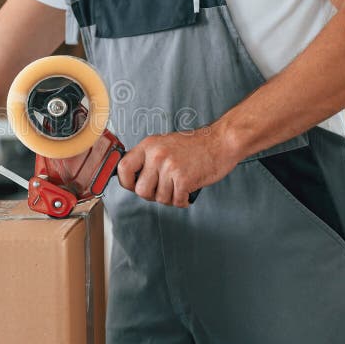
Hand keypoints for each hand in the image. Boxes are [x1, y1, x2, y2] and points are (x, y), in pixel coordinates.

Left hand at [116, 126, 240, 207]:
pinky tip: (187, 192)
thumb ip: (148, 159)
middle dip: (152, 195)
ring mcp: (170, 167)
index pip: (123, 168)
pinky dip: (182, 201)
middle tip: (164, 189)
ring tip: (179, 187)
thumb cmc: (195, 145)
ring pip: (159, 198)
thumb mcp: (164, 144)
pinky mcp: (184, 179)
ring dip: (170, 198)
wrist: (221, 142)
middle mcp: (156, 155)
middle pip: (140, 190)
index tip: (134, 186)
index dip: (126, 182)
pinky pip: (176, 201)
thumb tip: (133, 179)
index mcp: (148, 145)